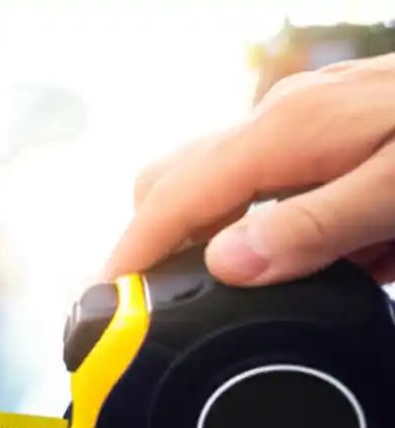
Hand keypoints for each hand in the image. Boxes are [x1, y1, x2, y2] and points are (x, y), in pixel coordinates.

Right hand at [106, 53, 394, 285]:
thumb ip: (315, 229)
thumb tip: (224, 263)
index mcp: (287, 130)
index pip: (177, 194)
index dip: (135, 250)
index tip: (110, 299)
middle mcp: (281, 115)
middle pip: (175, 178)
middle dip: (158, 240)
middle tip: (163, 303)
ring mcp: (302, 113)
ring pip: (221, 179)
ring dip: (224, 236)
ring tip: (263, 290)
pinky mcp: (328, 121)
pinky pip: (270, 176)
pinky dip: (272, 222)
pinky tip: (325, 253)